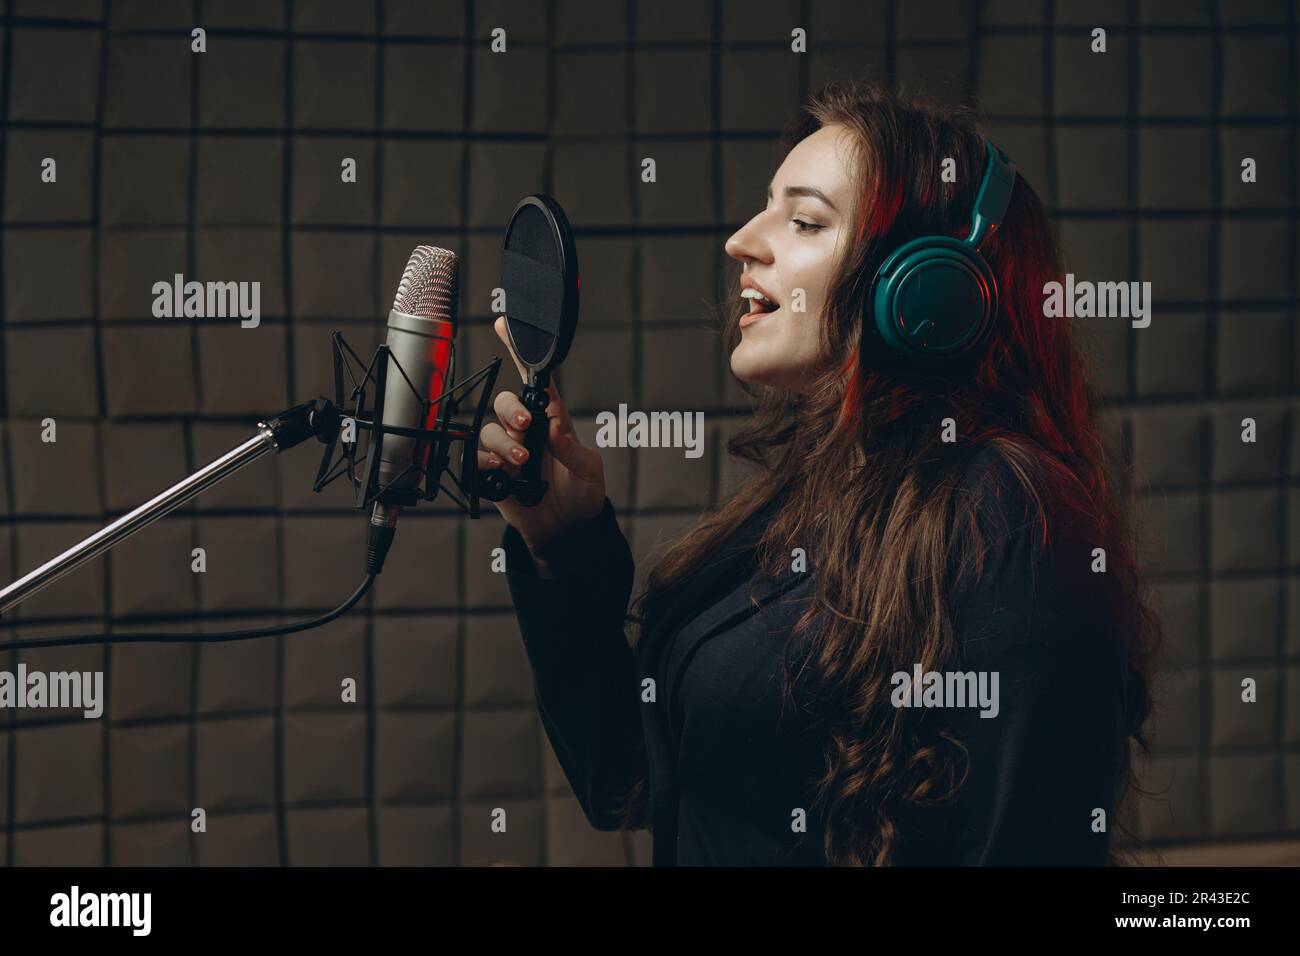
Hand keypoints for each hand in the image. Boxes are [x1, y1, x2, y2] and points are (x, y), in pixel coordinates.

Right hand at [478, 316, 606, 554]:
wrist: (568, 532)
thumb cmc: (583, 494)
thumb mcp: (588, 469)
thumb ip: (571, 447)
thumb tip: (554, 424)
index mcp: (552, 420)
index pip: (534, 381)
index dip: (518, 351)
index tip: (503, 324)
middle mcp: (527, 430)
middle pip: (505, 402)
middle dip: (510, 410)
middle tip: (525, 427)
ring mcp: (508, 451)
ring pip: (489, 431)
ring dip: (504, 443)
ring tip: (523, 462)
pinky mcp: (494, 475)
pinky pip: (477, 459)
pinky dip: (487, 463)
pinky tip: (503, 473)